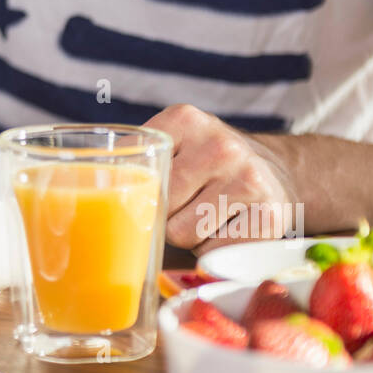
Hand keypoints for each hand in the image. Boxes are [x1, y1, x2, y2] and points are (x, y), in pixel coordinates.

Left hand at [144, 104, 298, 252]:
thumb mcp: (176, 143)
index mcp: (185, 119)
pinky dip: (213, 251)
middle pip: (159, 207)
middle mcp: (219, 145)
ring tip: (206, 217)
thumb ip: (136, 159)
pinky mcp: (269, 216)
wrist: (278, 171)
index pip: (134, 171)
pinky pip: (213, 253)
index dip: (134, 193)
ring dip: (189, 237)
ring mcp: (248, 179)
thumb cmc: (210, 166)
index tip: (138, 196)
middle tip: (184, 206)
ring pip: (183, 234)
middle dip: (164, 217)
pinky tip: (227, 230)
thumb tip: (93, 196)